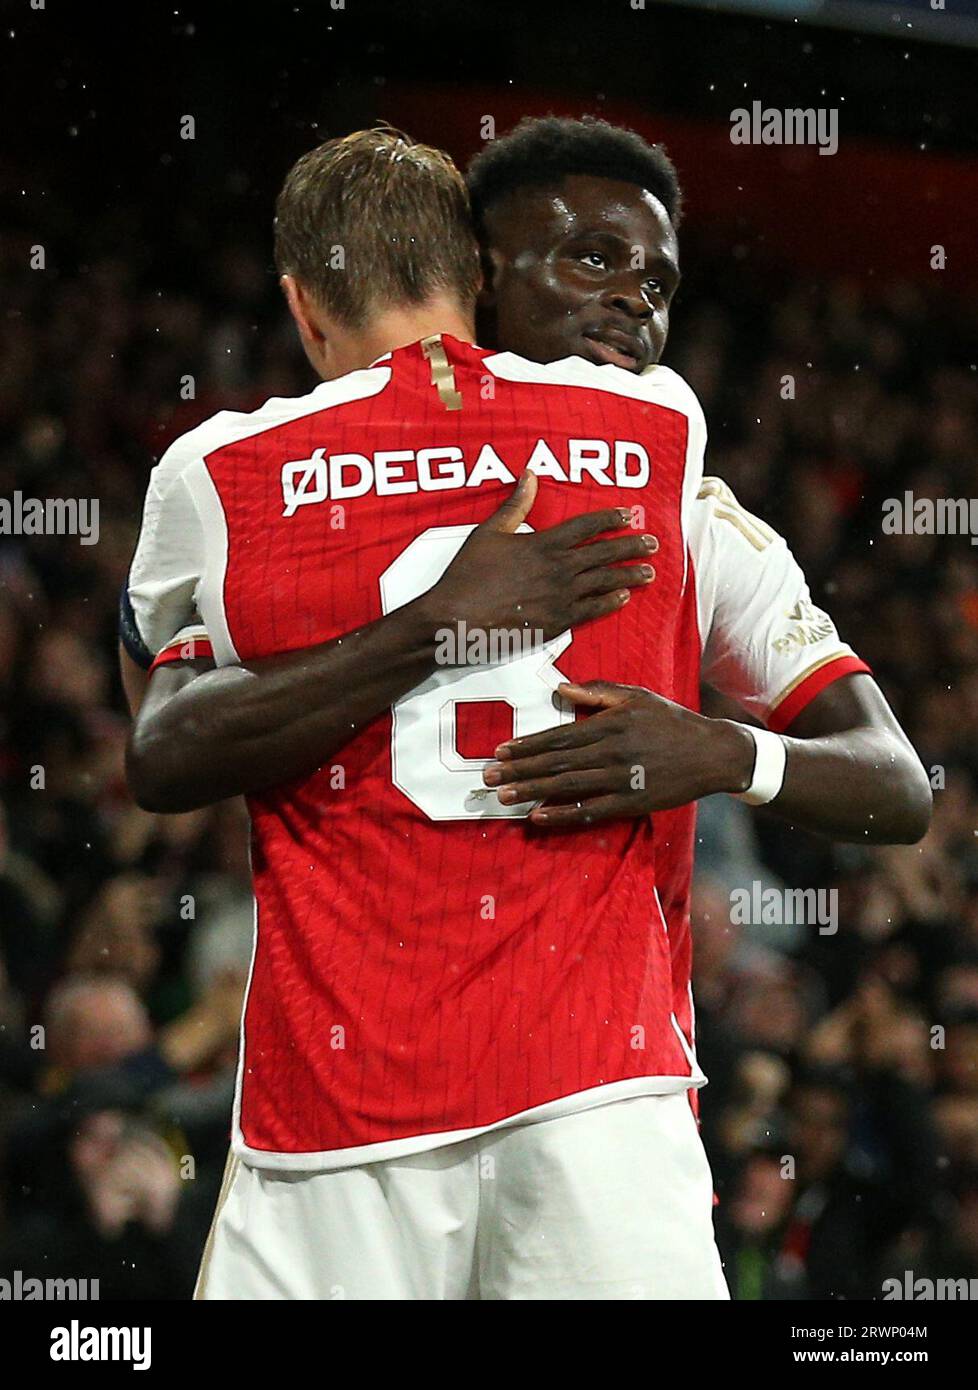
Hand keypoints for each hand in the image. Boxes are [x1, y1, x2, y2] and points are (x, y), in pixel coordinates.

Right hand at [423, 472, 657, 644]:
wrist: (456, 618)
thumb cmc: (467, 575)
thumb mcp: (488, 532)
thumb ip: (514, 504)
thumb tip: (529, 474)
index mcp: (543, 544)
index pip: (586, 526)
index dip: (610, 520)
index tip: (628, 516)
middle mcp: (558, 568)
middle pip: (604, 554)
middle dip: (631, 547)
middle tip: (652, 544)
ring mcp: (560, 596)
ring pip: (604, 582)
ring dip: (629, 576)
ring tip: (648, 572)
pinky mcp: (556, 622)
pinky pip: (592, 610)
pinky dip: (610, 603)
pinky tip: (624, 598)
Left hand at [482, 679, 754, 825]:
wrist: (711, 753)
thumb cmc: (670, 721)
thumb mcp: (636, 696)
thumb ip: (597, 692)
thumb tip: (560, 689)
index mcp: (610, 724)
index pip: (559, 736)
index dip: (527, 745)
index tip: (500, 751)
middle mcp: (611, 752)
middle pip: (556, 763)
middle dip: (519, 770)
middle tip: (488, 778)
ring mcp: (621, 780)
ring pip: (568, 787)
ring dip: (532, 792)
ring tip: (504, 796)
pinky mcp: (631, 803)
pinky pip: (591, 811)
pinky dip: (563, 815)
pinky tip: (538, 818)